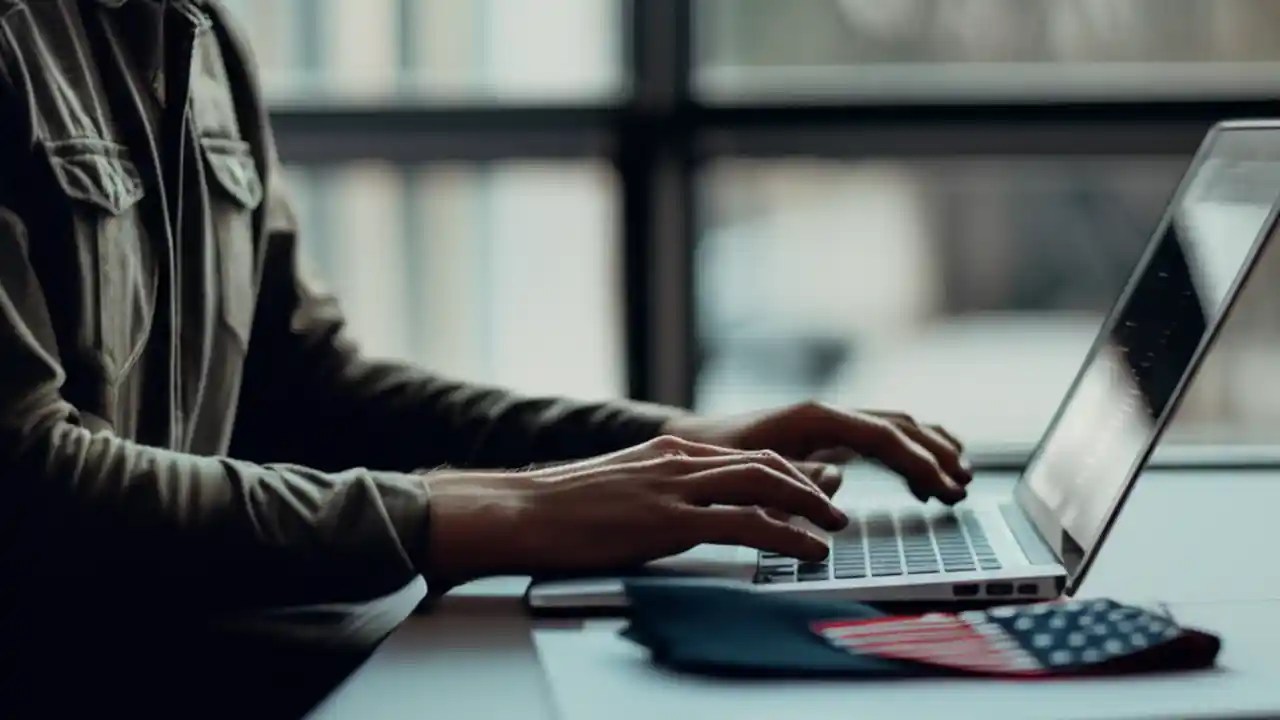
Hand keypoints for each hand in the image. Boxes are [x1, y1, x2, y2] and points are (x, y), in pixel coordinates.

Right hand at [421, 435, 847, 587]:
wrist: (521, 511)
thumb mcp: (622, 487)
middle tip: (837, 509)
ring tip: (835, 530)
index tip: (815, 488)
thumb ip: (661, 489)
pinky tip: (807, 549)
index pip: (746, 456)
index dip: (788, 472)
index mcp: (670, 451)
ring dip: (808, 507)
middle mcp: (680, 460)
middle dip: (809, 486)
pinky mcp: (668, 521)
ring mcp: (675, 488)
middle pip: (764, 464)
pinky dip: (785, 535)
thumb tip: (687, 510)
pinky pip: (743, 525)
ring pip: (763, 487)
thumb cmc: (562, 508)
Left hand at [662, 402, 971, 504]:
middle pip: (900, 426)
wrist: (693, 442)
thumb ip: (795, 479)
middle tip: (963, 487)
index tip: (946, 487)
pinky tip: (923, 480)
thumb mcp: (752, 472)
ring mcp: (830, 422)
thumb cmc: (719, 458)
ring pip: (896, 427)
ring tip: (958, 481)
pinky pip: (880, 439)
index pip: (883, 435)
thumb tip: (838, 485)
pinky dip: (908, 455)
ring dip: (930, 451)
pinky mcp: (827, 436)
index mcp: (815, 418)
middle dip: (935, 455)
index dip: (919, 461)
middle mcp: (828, 414)